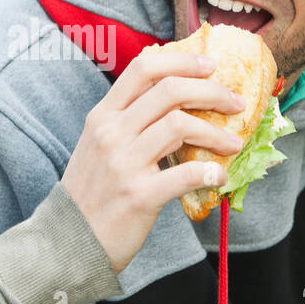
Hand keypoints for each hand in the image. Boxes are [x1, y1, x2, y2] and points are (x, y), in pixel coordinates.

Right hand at [61, 51, 243, 274]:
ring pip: (181, 125)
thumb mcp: (98, 147)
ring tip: (233, 144)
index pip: (144, 68)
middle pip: (170, 90)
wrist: (69, 242)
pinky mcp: (139, 195)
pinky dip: (211, 173)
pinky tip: (218, 177)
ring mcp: (123, 163)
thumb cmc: (91, 194)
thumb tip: (177, 103)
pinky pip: (187, 174)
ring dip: (217, 133)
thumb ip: (128, 122)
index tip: (211, 66)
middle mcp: (111, 133)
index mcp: (103, 116)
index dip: (182, 61)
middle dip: (213, 92)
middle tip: (236, 103)